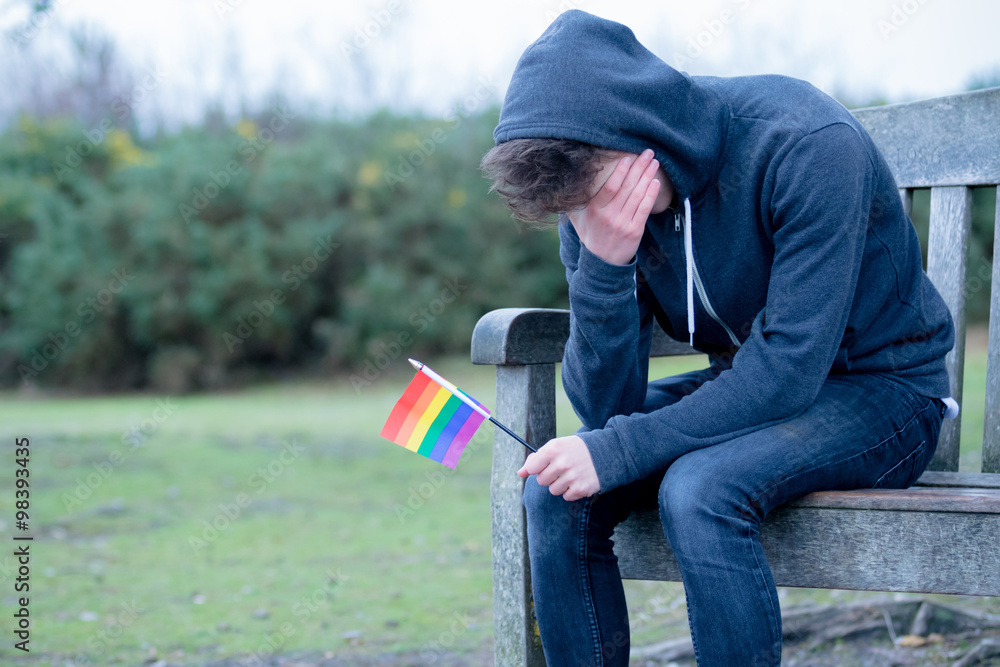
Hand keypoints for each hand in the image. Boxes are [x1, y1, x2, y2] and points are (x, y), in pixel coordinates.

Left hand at [517, 435, 599, 500]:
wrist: (605, 453)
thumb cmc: (576, 449)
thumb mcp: (556, 446)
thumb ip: (536, 458)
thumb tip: (520, 473)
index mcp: (553, 449)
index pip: (532, 468)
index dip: (538, 468)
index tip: (545, 465)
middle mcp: (561, 463)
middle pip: (541, 481)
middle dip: (549, 476)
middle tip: (562, 468)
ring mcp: (571, 477)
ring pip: (553, 490)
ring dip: (560, 485)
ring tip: (572, 474)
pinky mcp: (580, 489)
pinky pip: (566, 496)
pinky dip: (571, 491)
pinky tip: (579, 480)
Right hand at [566, 149, 660, 265]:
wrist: (602, 262)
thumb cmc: (591, 234)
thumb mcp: (579, 218)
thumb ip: (577, 201)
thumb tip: (568, 179)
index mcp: (595, 210)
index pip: (610, 187)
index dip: (620, 171)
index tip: (628, 157)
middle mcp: (609, 216)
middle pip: (627, 187)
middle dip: (639, 168)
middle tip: (648, 153)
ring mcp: (623, 224)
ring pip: (637, 195)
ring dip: (647, 176)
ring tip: (654, 162)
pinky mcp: (635, 231)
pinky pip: (644, 209)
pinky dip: (650, 194)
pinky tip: (655, 182)